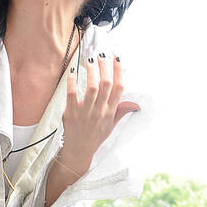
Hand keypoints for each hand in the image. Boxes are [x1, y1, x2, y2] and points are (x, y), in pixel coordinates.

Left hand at [60, 53, 139, 173]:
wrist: (79, 151)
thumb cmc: (95, 137)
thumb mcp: (111, 125)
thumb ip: (121, 111)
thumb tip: (135, 103)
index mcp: (110, 112)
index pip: (119, 89)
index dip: (119, 72)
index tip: (117, 59)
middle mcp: (99, 111)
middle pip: (106, 84)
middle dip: (105, 67)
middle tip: (102, 56)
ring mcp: (85, 112)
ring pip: (91, 87)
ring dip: (91, 71)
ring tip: (90, 60)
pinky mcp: (71, 113)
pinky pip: (72, 94)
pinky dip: (72, 82)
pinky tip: (73, 73)